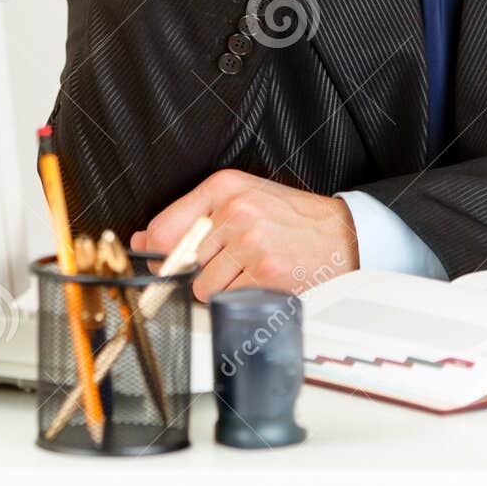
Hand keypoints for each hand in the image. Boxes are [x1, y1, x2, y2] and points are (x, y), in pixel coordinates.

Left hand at [129, 169, 359, 300]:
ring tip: (249, 269)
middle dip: (198, 272)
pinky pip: (228, 299)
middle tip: (228, 262)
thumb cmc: (292, 218)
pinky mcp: (265, 271)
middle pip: (181, 263)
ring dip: (222, 287)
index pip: (163, 229)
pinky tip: (262, 279)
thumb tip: (143, 241)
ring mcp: (251, 241)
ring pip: (203, 286)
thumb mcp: (242, 200)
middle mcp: (235, 210)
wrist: (343, 234)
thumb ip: (191, 217)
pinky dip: (242, 297)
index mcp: (224, 186)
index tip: (164, 262)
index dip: (157, 254)